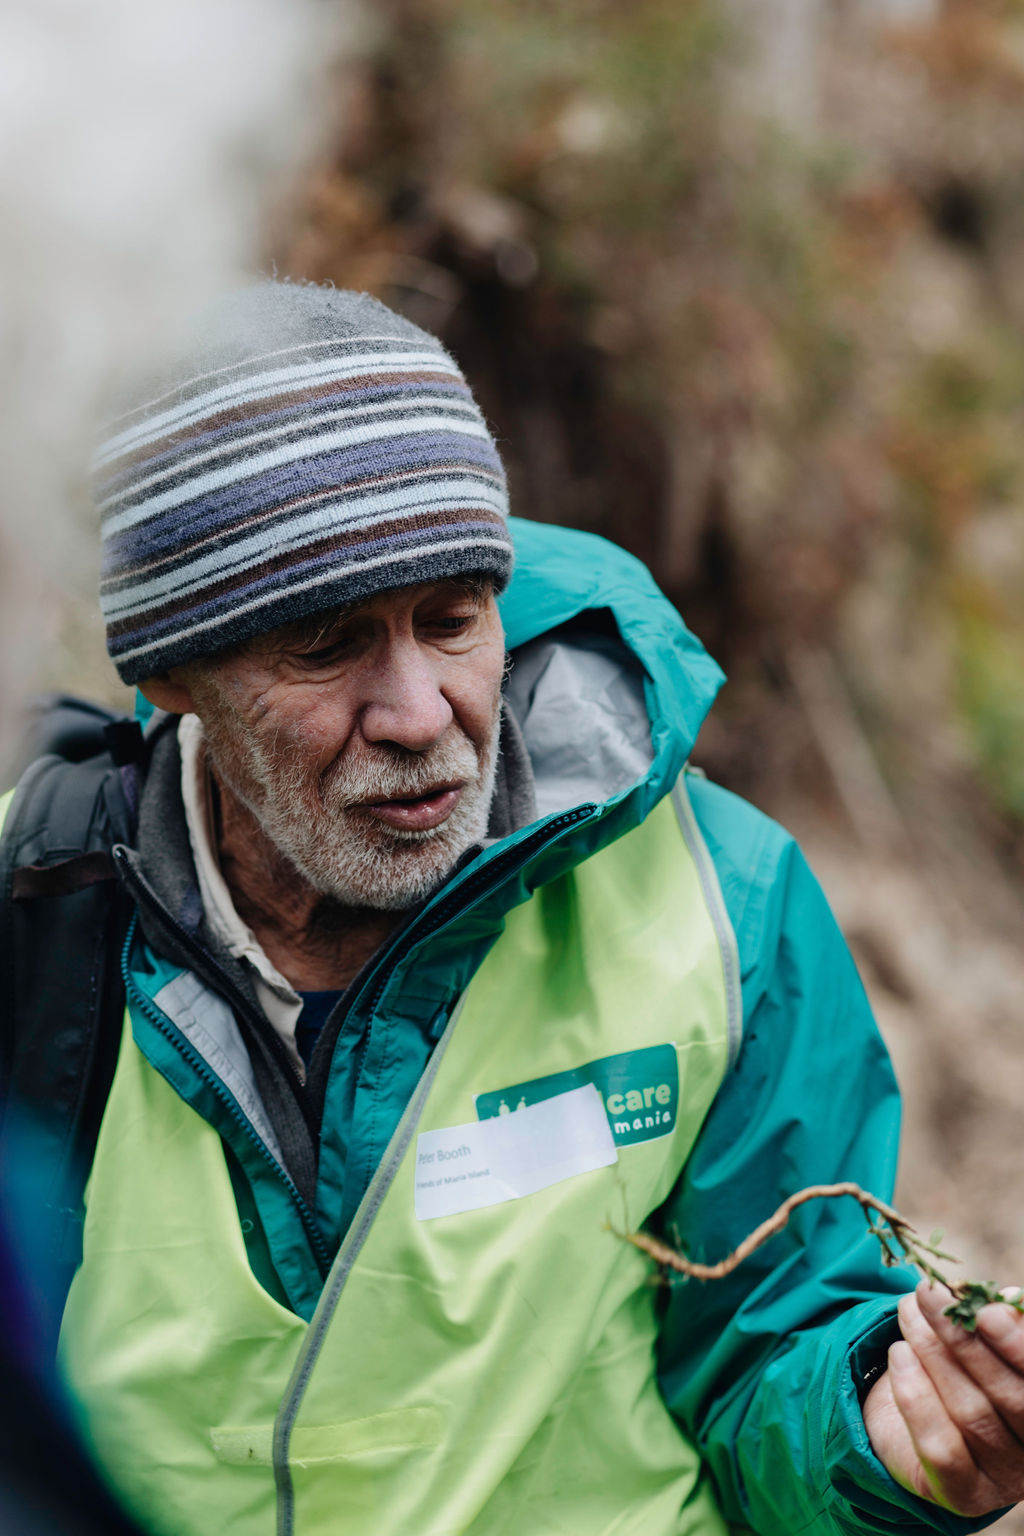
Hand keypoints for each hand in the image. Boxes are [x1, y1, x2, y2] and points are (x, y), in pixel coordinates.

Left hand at [863, 1281, 1023, 1515]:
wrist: (922, 1419)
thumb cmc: (966, 1367)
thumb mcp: (985, 1339)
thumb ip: (999, 1322)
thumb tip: (1010, 1299)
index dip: (1018, 1344)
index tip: (986, 1309)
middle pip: (1009, 1396)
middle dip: (964, 1340)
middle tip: (928, 1294)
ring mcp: (1005, 1478)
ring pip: (972, 1414)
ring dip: (933, 1355)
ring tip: (908, 1314)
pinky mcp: (964, 1494)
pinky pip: (941, 1449)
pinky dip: (917, 1398)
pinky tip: (899, 1355)